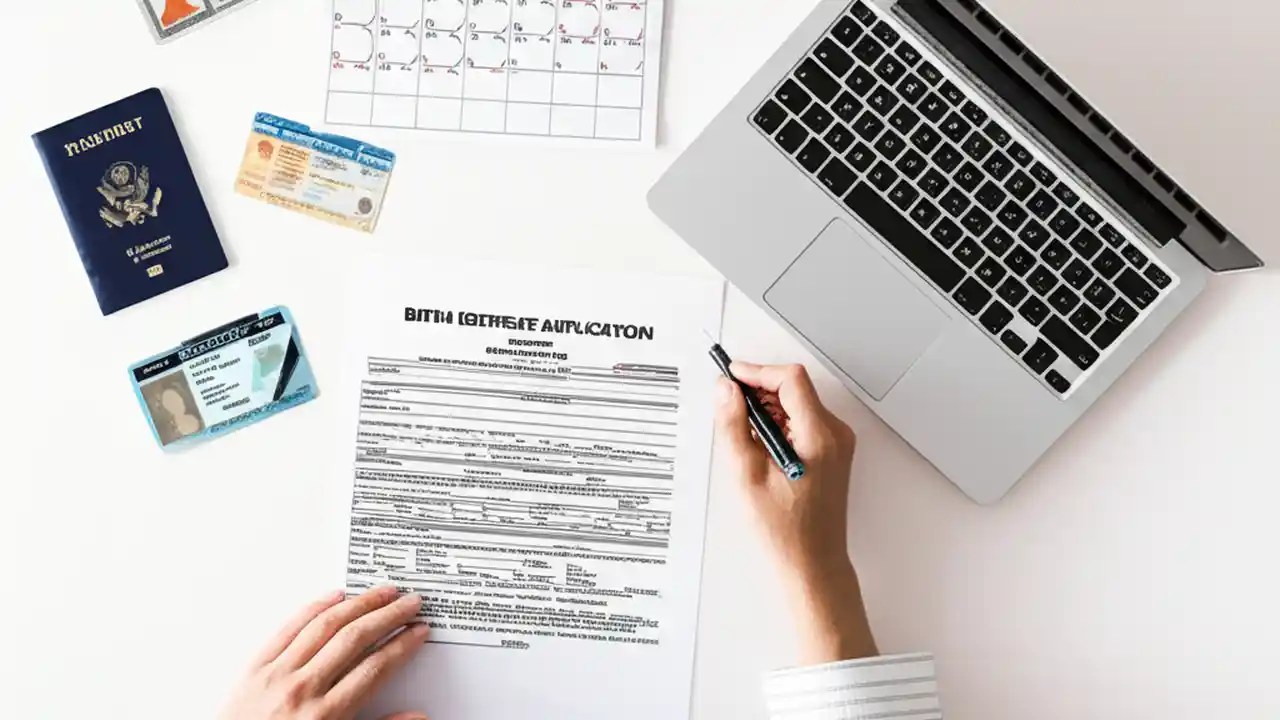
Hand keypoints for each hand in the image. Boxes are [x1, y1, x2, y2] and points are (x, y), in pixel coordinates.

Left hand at [219, 586, 431, 719]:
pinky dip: (314, 608)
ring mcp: (277, 676)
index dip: (402, 645)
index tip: (417, 631)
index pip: (375, 668)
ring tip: (381, 593)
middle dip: (388, 616)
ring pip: (325, 626)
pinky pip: (288, 629)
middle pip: (355, 639)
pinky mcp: (255, 668)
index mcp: (327, 717)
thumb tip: (418, 718)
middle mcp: (303, 690)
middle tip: (409, 603)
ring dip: (359, 604)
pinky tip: (334, 597)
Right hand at [715, 362, 876, 663]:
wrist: (811, 564)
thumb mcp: (748, 475)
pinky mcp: (830, 453)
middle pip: (794, 388)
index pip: (791, 379)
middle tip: (727, 403)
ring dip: (766, 407)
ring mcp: (835, 444)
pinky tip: (758, 445)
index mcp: (819, 435)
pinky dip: (777, 423)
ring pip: (797, 404)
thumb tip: (726, 391)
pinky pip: (801, 422)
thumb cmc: (784, 531)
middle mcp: (834, 434)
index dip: (757, 371)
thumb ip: (735, 426)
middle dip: (759, 389)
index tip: (731, 376)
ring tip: (740, 431)